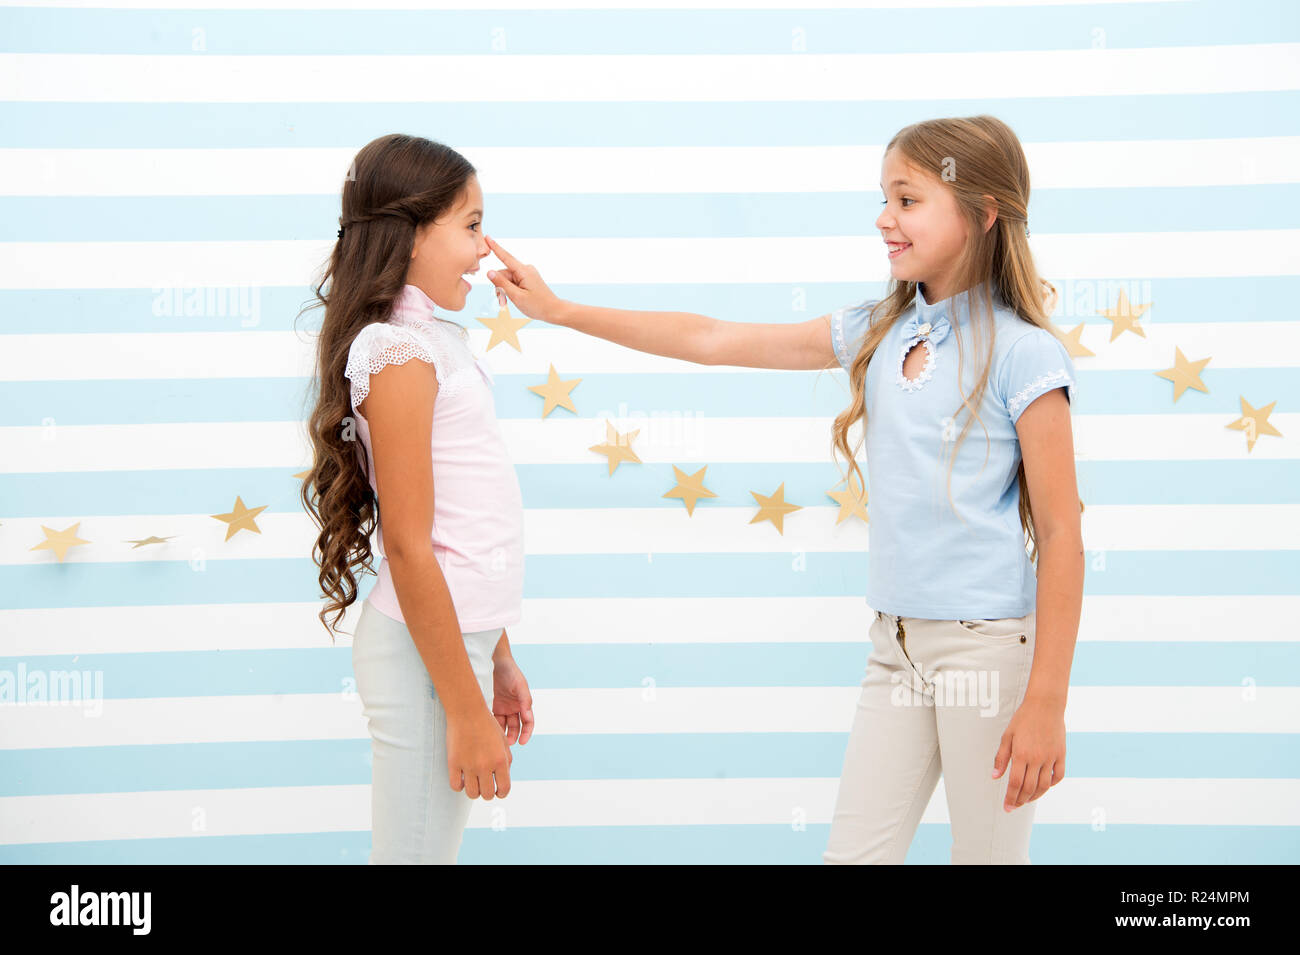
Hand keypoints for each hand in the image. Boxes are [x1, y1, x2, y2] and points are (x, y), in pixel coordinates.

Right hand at [445, 705, 511, 799]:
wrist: (467, 711)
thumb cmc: (486, 724)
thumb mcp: (503, 741)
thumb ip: (507, 760)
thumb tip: (504, 777)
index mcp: (500, 760)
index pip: (504, 788)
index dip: (502, 793)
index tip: (498, 792)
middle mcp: (485, 765)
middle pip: (487, 794)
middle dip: (488, 793)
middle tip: (485, 786)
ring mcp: (468, 765)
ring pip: (472, 794)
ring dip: (474, 791)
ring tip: (474, 782)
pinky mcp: (454, 763)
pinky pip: (455, 786)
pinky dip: (459, 786)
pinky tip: (462, 779)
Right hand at [484, 234, 564, 324]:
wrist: (553, 310)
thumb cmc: (538, 305)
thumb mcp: (517, 296)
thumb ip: (502, 284)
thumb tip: (489, 272)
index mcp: (524, 271)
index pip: (506, 257)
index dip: (495, 247)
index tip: (487, 237)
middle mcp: (525, 269)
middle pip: (503, 274)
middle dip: (500, 287)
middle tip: (503, 302)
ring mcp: (527, 274)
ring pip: (507, 279)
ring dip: (505, 291)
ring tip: (508, 303)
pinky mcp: (527, 279)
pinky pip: (513, 282)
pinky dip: (510, 290)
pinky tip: (514, 298)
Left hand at [491, 656, 535, 745]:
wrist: (494, 661)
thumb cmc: (510, 671)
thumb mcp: (520, 685)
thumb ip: (525, 700)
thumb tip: (528, 716)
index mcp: (523, 703)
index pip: (528, 722)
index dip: (527, 733)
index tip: (522, 742)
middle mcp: (513, 707)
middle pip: (515, 727)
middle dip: (512, 736)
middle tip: (507, 744)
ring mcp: (502, 707)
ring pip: (503, 725)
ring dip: (501, 733)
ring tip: (496, 739)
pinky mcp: (491, 705)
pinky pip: (492, 719)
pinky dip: (491, 725)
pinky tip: (488, 729)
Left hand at [991, 696, 1064, 811]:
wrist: (1045, 705)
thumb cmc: (1023, 718)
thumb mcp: (1007, 736)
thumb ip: (1001, 758)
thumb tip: (995, 776)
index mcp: (1021, 754)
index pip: (1015, 783)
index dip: (1010, 797)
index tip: (1007, 807)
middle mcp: (1036, 758)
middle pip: (1029, 788)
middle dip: (1020, 800)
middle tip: (1014, 806)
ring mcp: (1050, 757)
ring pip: (1044, 785)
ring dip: (1035, 796)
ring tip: (1027, 799)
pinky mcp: (1061, 755)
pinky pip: (1058, 776)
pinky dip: (1051, 784)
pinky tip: (1044, 786)